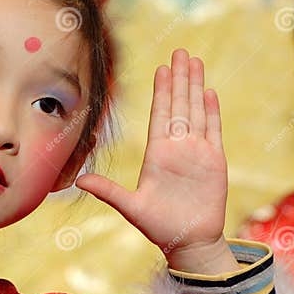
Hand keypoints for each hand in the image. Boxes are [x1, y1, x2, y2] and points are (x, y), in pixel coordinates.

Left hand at [75, 49, 238, 273]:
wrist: (189, 242)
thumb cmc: (159, 227)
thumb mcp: (131, 206)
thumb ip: (107, 191)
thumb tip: (79, 179)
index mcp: (157, 155)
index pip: (160, 115)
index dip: (161, 91)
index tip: (161, 68)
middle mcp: (177, 148)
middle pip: (178, 105)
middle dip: (179, 79)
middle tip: (180, 51)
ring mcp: (197, 153)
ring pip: (196, 111)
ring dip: (195, 87)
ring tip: (195, 62)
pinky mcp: (214, 161)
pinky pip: (214, 131)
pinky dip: (211, 112)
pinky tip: (209, 93)